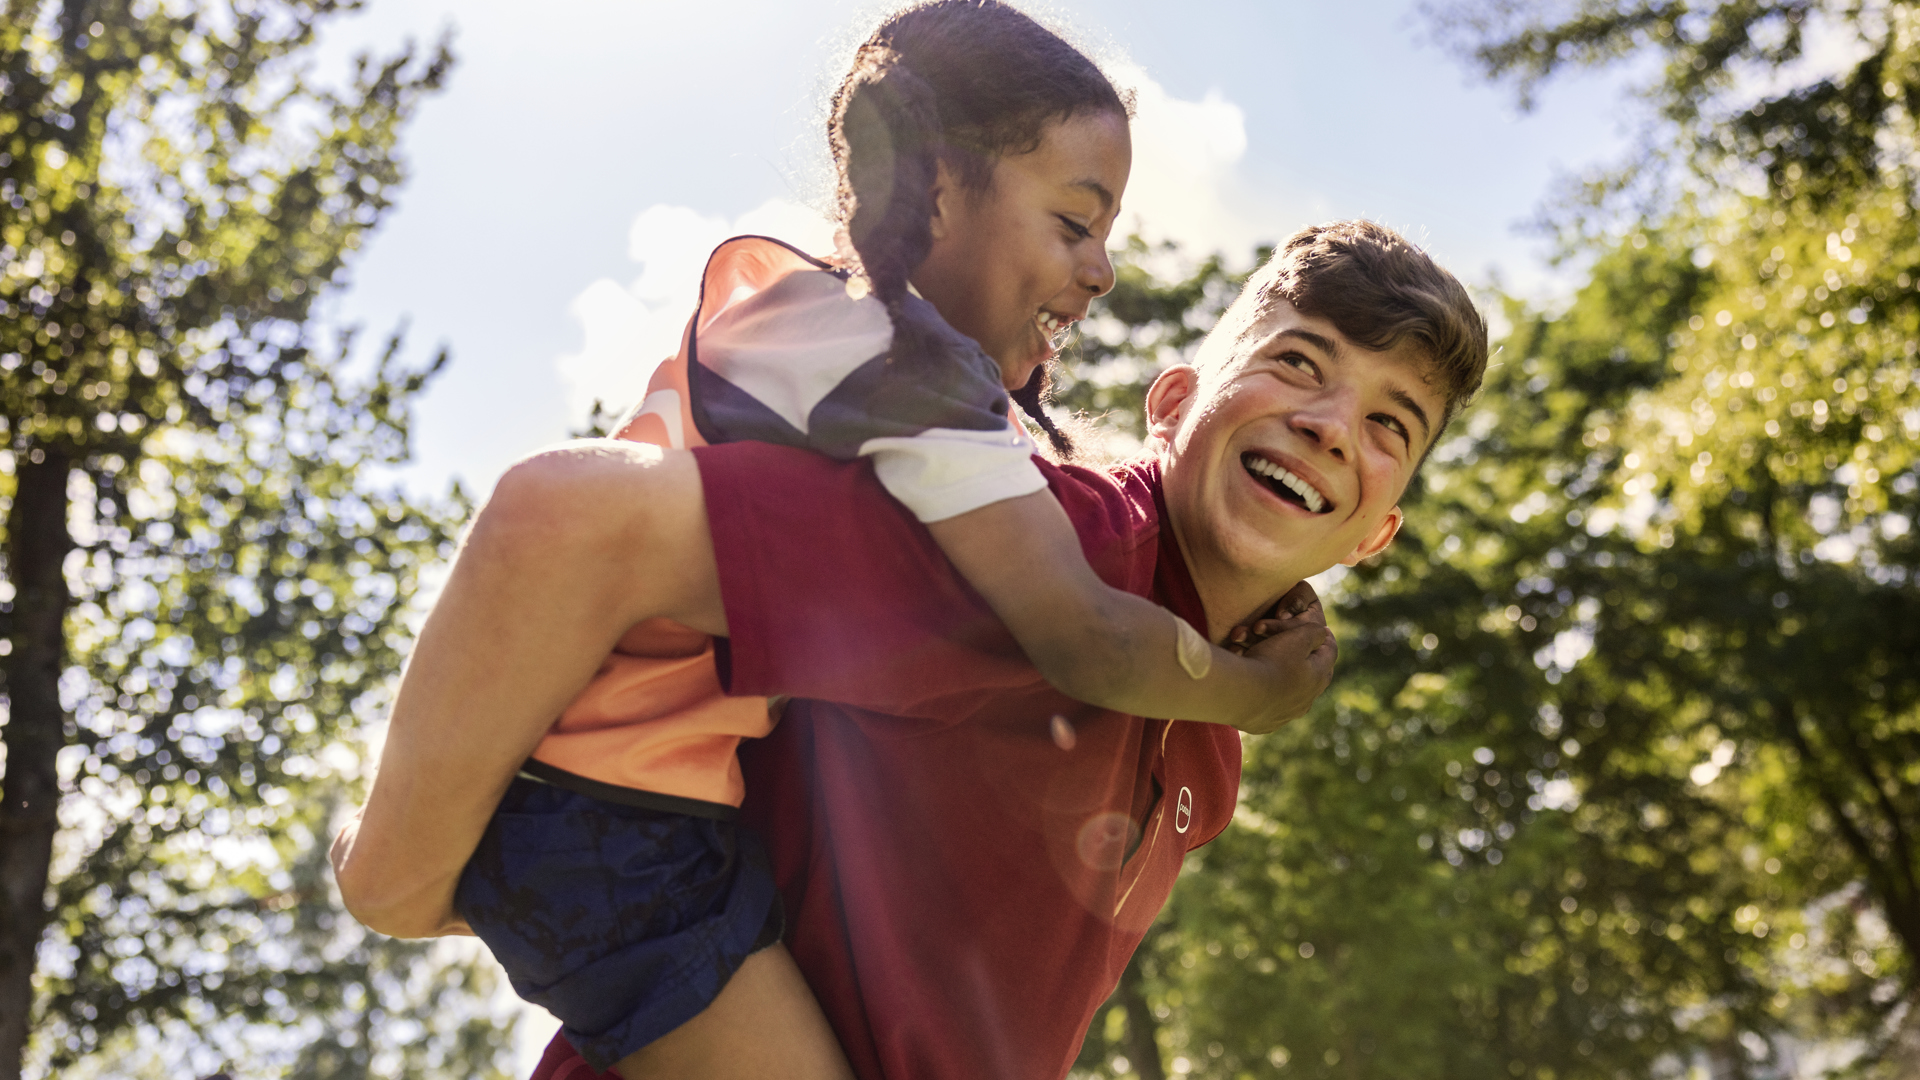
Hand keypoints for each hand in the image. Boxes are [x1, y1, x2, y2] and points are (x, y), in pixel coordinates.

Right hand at [1227, 581, 1336, 733]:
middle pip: (1315, 677)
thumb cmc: (1270, 662)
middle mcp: (1307, 699)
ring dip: (1290, 682)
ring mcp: (1288, 714)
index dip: (1327, 638)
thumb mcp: (1295, 637)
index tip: (1323, 630)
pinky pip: (1272, 709)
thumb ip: (1313, 632)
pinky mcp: (1267, 724)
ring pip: (1294, 695)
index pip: (1330, 653)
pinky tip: (1262, 693)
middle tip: (1305, 651)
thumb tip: (1323, 633)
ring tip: (1281, 671)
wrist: (1241, 694)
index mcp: (1318, 677)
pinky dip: (1270, 699)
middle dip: (1310, 662)